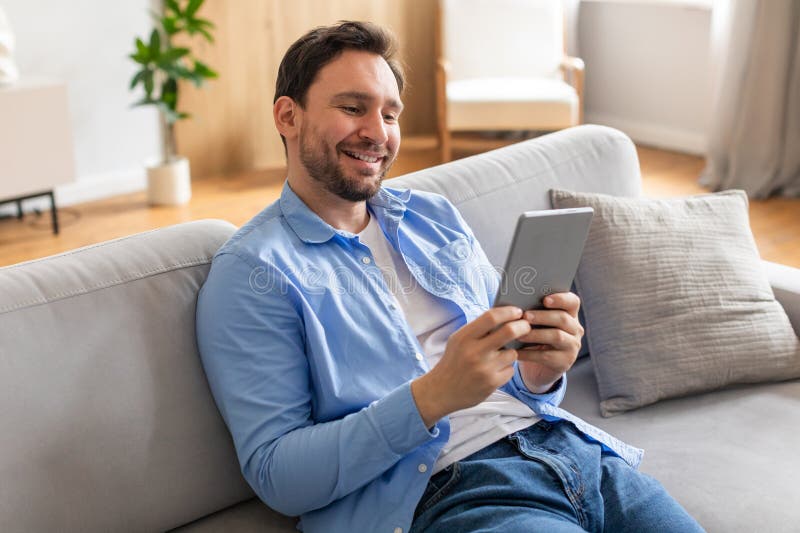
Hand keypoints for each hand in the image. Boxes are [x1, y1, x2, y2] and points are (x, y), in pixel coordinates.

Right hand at [411, 306, 530, 427]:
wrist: (442, 390)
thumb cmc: (453, 361)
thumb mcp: (458, 340)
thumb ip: (478, 329)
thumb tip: (504, 316)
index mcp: (464, 337)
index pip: (491, 317)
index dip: (508, 312)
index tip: (517, 311)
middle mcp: (474, 352)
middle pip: (509, 331)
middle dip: (523, 326)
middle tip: (526, 326)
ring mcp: (484, 369)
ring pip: (513, 353)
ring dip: (511, 352)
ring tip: (499, 356)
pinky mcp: (492, 383)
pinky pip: (510, 369)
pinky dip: (506, 368)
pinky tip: (494, 371)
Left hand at [516, 292, 583, 392]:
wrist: (539, 367)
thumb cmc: (535, 336)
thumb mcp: (536, 323)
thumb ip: (532, 311)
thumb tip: (514, 303)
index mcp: (570, 314)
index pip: (572, 301)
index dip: (561, 299)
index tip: (545, 299)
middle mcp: (575, 329)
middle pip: (563, 318)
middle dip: (542, 316)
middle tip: (525, 316)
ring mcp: (572, 346)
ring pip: (557, 336)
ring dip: (536, 334)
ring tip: (519, 334)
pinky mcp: (565, 362)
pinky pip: (547, 356)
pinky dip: (529, 353)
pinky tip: (516, 352)